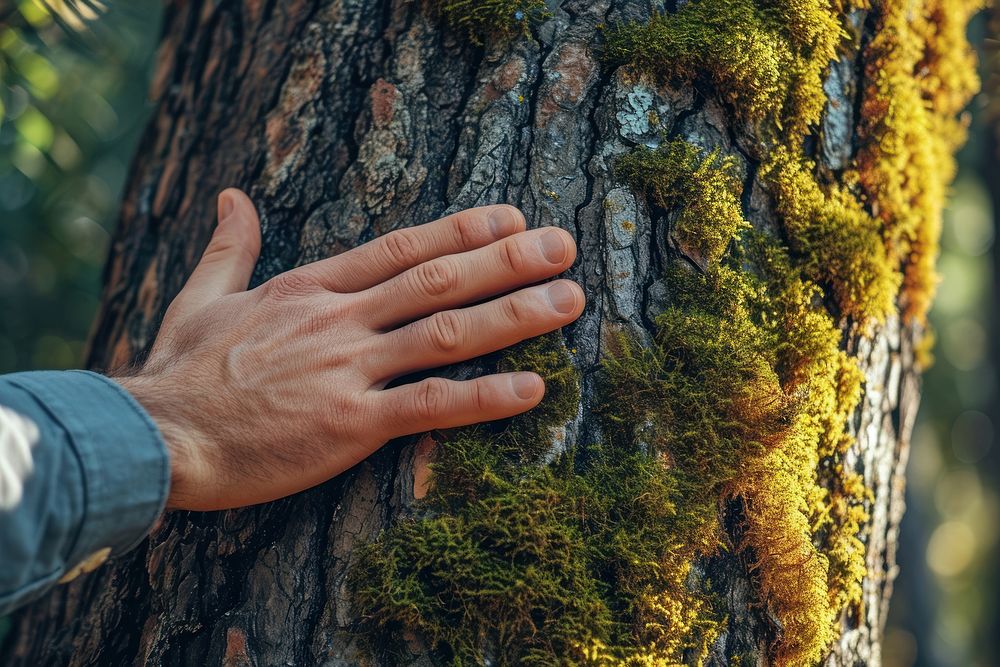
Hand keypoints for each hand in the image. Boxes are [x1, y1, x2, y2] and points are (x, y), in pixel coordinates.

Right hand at [116, 189, 583, 510]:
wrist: (157, 436)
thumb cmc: (178, 372)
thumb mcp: (202, 296)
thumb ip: (229, 246)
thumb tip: (231, 197)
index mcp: (309, 290)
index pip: (397, 249)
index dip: (457, 232)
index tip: (509, 218)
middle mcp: (338, 321)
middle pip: (436, 280)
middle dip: (506, 260)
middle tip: (564, 246)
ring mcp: (348, 369)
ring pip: (446, 333)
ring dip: (514, 315)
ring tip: (569, 300)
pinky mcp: (350, 424)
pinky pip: (430, 405)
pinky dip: (485, 397)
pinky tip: (534, 389)